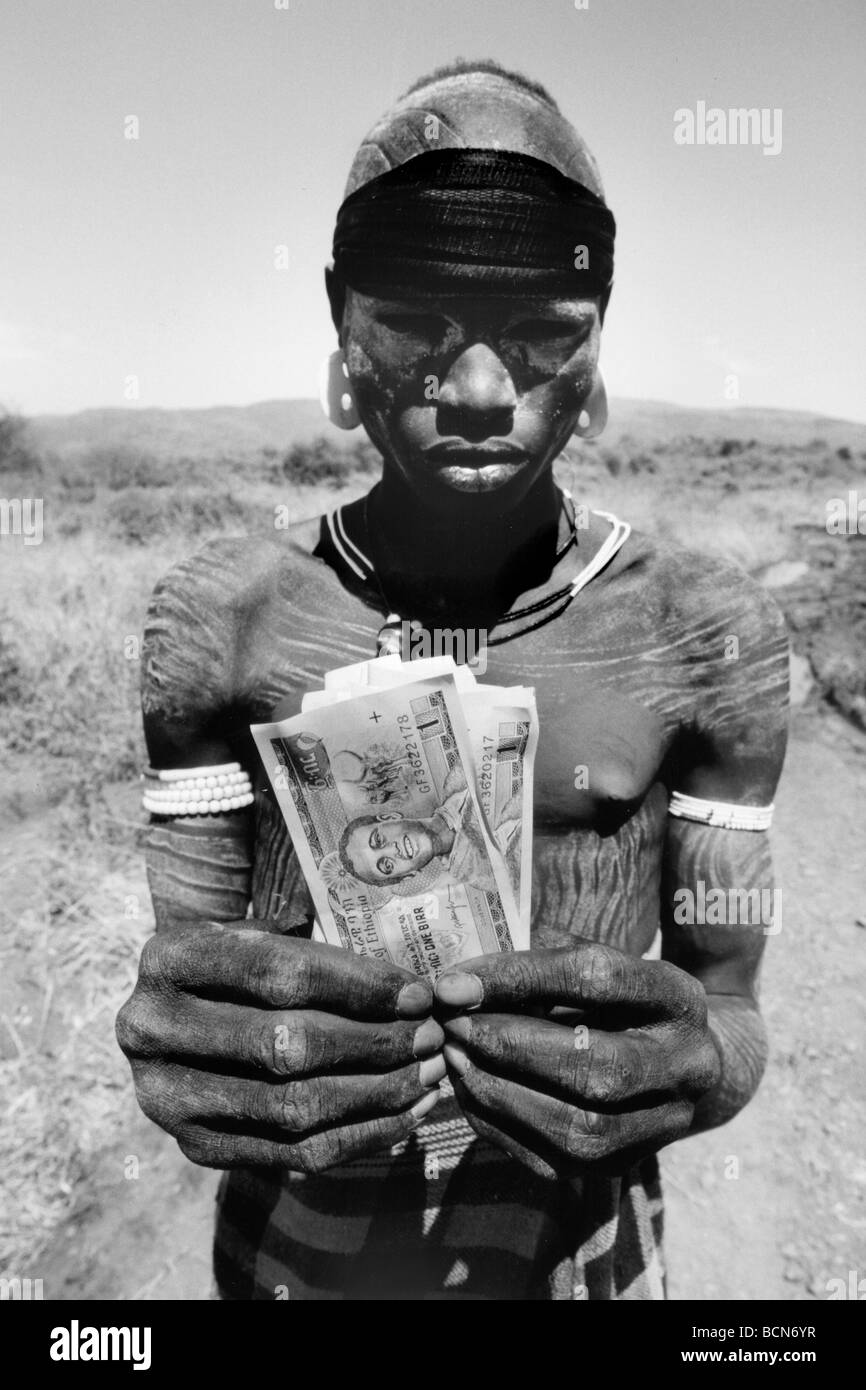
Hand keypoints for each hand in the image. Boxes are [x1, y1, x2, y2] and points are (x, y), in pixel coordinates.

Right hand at [116, 922, 443, 1171]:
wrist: (175, 1013)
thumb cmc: (238, 963)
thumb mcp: (257, 933)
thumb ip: (318, 950)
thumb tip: (414, 991)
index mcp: (169, 958)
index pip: (276, 973)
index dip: (356, 986)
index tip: (418, 993)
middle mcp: (151, 1029)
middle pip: (283, 1046)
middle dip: (373, 1043)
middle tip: (431, 1035)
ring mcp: (168, 1098)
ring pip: (293, 1108)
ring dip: (377, 1094)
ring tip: (430, 1074)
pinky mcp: (195, 1147)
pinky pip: (294, 1154)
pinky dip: (363, 1136)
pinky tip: (408, 1113)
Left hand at [434, 934, 719, 1178]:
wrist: (673, 1059)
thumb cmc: (613, 1001)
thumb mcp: (589, 969)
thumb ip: (530, 973)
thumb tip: (452, 989)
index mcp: (678, 998)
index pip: (596, 981)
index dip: (517, 980)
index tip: (451, 984)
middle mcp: (688, 1065)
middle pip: (597, 1065)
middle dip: (510, 1046)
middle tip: (451, 1027)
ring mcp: (666, 1124)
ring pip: (581, 1128)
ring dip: (501, 1093)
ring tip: (455, 1060)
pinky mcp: (628, 1164)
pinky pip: (559, 1162)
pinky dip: (503, 1127)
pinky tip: (470, 1093)